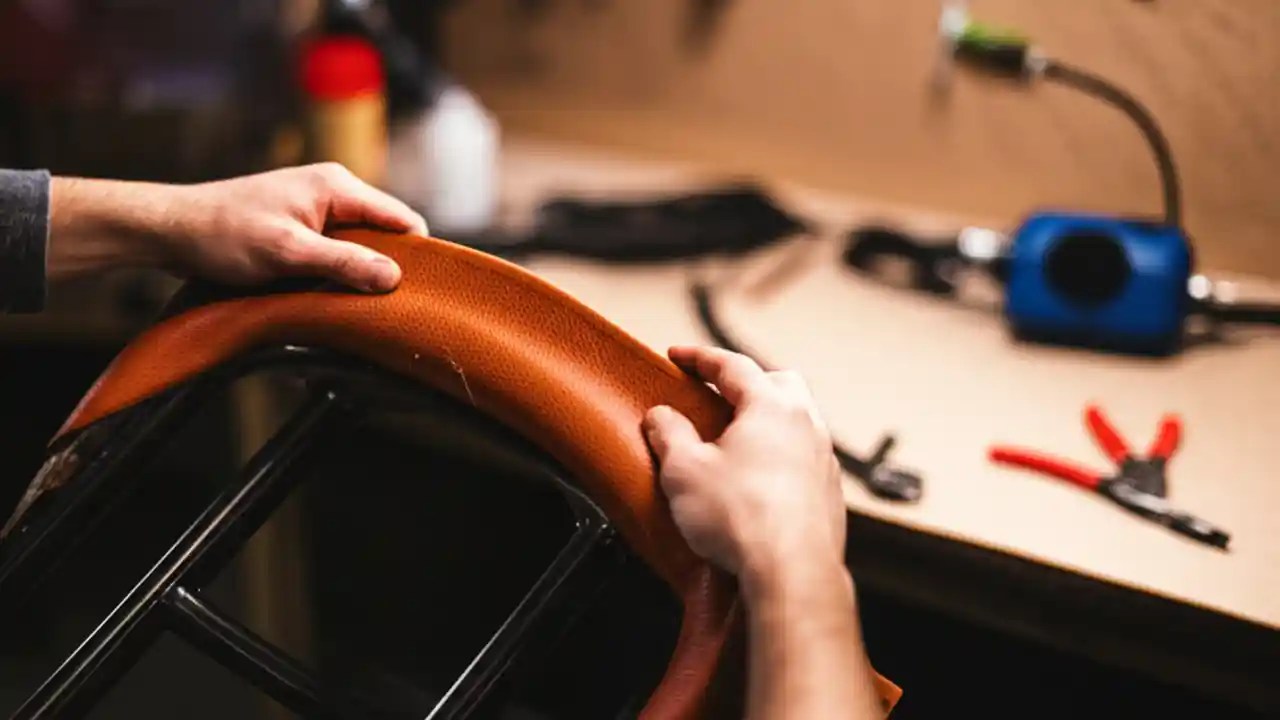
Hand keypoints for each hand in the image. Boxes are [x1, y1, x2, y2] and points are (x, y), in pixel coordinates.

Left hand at [50, 163, 427, 291]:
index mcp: (337, 186)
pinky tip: (329, 293)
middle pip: (385, 234)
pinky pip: (338, 250)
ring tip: (353, 301)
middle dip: (387, 267)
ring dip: (359, 273)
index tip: (419, 292)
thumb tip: (394, 277)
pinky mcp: (302, 227)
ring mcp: (317, 208)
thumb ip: (344, 263)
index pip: (402, 219)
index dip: (417, 255)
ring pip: (361, 245)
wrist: (170, 229)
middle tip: (384, 305)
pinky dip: (338, 272)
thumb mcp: (287, 252)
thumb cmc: (222, 234)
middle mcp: (333, 191)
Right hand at [642, 346, 846, 588]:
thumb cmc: (742, 519)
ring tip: (735, 441)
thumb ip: (669, 434)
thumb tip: (661, 417)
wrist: (792, 572)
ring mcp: (823, 459)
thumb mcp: (684, 470)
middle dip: (745, 382)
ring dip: (765, 421)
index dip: (700, 358)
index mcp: (771, 406)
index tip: (679, 357)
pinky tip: (757, 479)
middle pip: (778, 383)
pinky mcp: (829, 493)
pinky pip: (804, 458)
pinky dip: (780, 456)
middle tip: (716, 394)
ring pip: (797, 421)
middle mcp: (806, 425)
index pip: (732, 365)